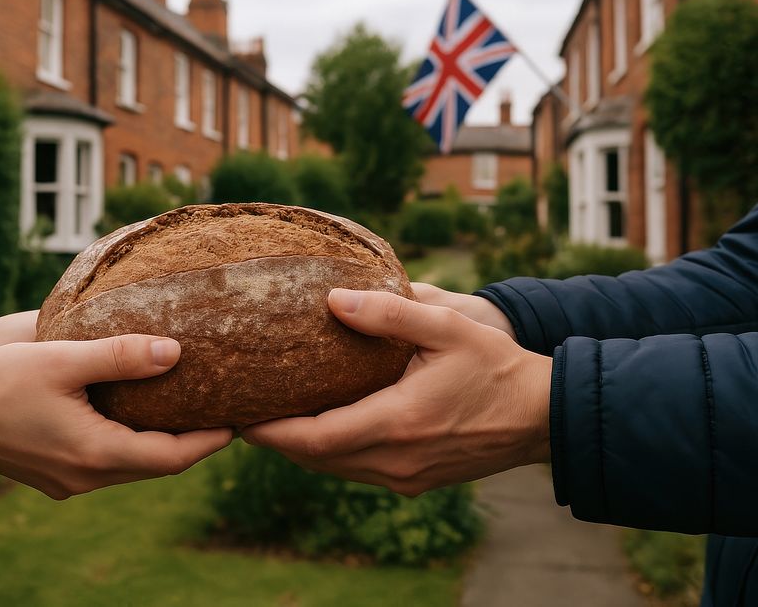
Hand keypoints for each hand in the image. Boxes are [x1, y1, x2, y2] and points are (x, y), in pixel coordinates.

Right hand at [0, 335, 232, 498]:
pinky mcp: (53, 474)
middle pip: (157, 465)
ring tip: (187, 407)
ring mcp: (68, 481)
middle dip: (193, 441)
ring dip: (161, 442)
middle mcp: (86, 477)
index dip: (212, 440)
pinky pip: (107, 462)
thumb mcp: (62, 359)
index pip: (174, 457)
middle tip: (223, 409)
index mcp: (96, 454)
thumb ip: (121, 355)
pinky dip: (130, 440)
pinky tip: (134, 412)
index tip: (241, 418)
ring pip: (132, 466)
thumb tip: (176, 351)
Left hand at [242, 289, 550, 496]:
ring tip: (274, 415)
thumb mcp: (448, 327)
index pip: (313, 439)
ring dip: (301, 447)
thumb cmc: (495, 366)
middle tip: (245, 409)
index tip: (238, 413)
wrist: (542, 416)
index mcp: (397, 423)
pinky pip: (356, 471)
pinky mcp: (414, 481)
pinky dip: (330, 453)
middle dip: (276, 438)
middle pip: (314, 459)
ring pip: (334, 469)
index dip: (269, 430)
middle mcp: (395, 460)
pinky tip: (322, 424)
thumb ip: (389, 313)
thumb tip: (331, 299)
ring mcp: (405, 477)